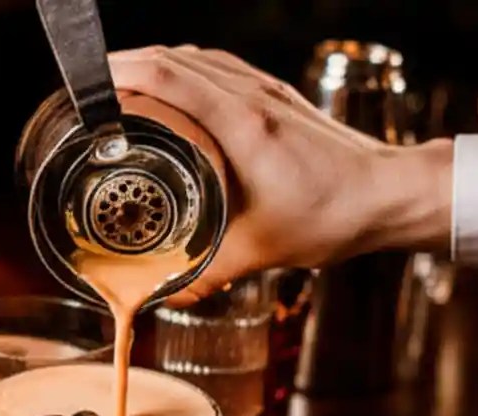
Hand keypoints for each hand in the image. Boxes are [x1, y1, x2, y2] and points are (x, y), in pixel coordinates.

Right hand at [108, 46, 453, 304]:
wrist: (390, 195)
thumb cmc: (335, 215)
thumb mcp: (262, 251)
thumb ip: (207, 276)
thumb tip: (164, 297)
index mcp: (243, 126)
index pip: (170, 75)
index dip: (122, 71)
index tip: (88, 86)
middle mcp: (252, 97)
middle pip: (175, 57)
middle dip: (125, 65)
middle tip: (90, 93)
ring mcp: (266, 90)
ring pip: (197, 56)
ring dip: (155, 62)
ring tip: (121, 88)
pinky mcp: (276, 95)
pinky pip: (219, 66)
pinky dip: (186, 69)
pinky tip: (173, 91)